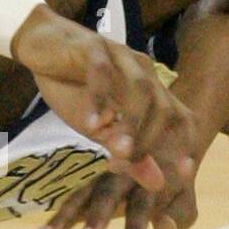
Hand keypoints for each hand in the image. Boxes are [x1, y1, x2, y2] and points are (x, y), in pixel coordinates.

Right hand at [12, 5, 197, 193]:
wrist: (42, 46)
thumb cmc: (76, 88)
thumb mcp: (101, 128)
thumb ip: (130, 153)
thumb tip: (158, 183)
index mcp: (151, 90)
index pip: (181, 117)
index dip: (186, 143)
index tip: (185, 173)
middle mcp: (143, 71)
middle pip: (163, 106)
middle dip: (152, 139)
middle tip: (130, 164)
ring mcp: (121, 56)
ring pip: (139, 88)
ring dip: (132, 121)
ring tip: (118, 150)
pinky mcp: (93, 47)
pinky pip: (101, 72)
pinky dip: (99, 98)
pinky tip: (89, 123)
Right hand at [37, 170, 196, 228]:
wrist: (168, 129)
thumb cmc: (177, 176)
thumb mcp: (185, 193)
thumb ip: (181, 214)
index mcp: (151, 177)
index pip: (142, 205)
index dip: (136, 226)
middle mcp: (123, 171)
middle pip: (108, 195)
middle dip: (98, 217)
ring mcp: (103, 170)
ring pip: (83, 193)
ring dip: (67, 217)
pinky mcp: (90, 173)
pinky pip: (71, 193)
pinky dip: (61, 215)